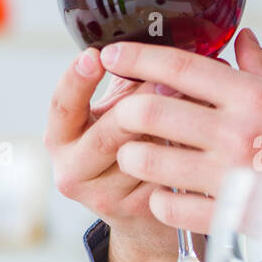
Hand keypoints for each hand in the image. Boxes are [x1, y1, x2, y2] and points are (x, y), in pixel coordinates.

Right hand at [43, 46, 176, 261]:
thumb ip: (127, 82)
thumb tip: (161, 49)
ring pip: (140, 154)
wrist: (138, 213)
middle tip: (169, 80)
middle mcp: (72, 170)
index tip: (94, 55)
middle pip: (108, 132)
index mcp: (61, 138)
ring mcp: (102, 196)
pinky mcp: (134, 211)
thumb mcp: (115, 111)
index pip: (61, 106)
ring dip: (170, 129)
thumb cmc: (128, 146)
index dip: (76, 80)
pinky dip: (184, 154)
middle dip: (141, 105)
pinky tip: (200, 141)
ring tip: (195, 107)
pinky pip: (163, 175)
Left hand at [98, 29, 261, 241]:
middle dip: (125, 109)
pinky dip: (161, 200)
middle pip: (151, 110)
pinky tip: (167, 196)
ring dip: (136, 156)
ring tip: (138, 155)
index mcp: (258, 96)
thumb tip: (240, 40)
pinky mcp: (233, 221)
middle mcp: (239, 133)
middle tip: (121, 113)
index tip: (111, 54)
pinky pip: (170, 208)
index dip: (136, 57)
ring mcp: (233, 179)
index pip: (181, 66)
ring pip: (150, 161)